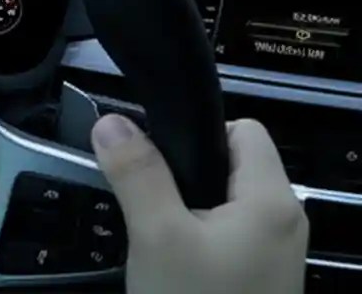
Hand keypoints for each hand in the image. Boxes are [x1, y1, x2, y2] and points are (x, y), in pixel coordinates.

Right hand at [92, 115, 307, 293]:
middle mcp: (286, 221)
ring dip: (188, 207)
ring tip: (155, 231)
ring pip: (228, 201)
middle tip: (148, 200)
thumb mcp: (156, 236)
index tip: (155, 159)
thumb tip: (113, 122)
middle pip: (234, 164)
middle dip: (186, 173)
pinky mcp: (261, 277)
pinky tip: (172, 260)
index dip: (196, 132)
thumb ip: (137, 174)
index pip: (244, 128)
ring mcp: (277, 253)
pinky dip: (199, 235)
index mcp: (273, 200)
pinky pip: (229, 234)